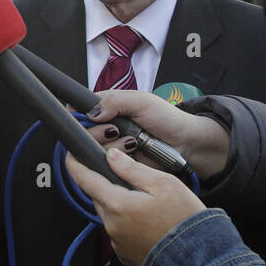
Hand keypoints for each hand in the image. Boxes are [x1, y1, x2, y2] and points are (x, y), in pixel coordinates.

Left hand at [64, 148, 205, 265]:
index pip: (85, 180)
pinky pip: (117, 231)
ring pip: (108, 213)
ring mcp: (117, 242)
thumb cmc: (185, 220)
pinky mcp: (124, 253)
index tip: (71, 156)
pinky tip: (147, 221)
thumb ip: (132, 169)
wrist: (199, 258)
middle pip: (97, 197)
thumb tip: (112, 156)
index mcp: (118, 204)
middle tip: (129, 180)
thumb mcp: (163, 184)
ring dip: (118, 204)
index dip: (75, 165)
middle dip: (106, 185)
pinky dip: (126, 222)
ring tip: (146, 203)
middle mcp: (111, 225)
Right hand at [85, 89, 229, 179]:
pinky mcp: (118, 163)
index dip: (80, 115)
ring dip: (113, 146)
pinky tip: (132, 153)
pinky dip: (117, 160)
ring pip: (94, 149)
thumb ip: (114, 101)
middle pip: (84, 132)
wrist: (186, 144)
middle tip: (115, 130)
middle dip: (98, 132)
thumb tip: (91, 112)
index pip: (82, 109)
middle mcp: (107, 126)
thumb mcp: (141, 101)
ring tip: (132, 143)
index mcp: (109, 107)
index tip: (86, 118)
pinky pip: (106, 164)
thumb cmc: (167, 118)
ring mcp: (112, 146)